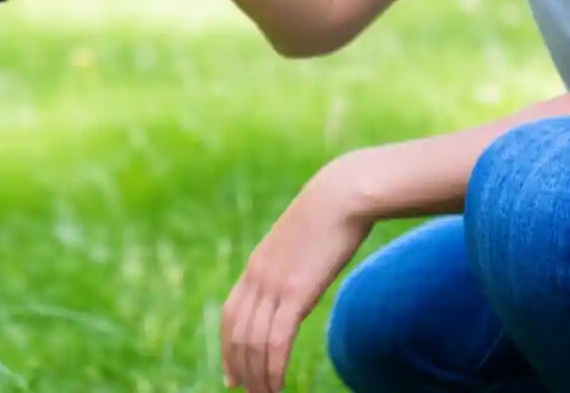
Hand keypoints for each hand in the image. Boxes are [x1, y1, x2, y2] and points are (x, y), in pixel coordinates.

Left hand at [220, 161, 373, 391]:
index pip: (230, 315)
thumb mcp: (301, 244)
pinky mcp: (295, 292)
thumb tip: (299, 276)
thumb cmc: (330, 216)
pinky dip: (273, 367)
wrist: (341, 195)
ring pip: (253, 342)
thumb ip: (292, 265)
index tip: (231, 373)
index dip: (227, 347)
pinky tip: (278, 385)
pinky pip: (276, 339)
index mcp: (256, 266)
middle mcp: (257, 277)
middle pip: (237, 333)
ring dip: (256, 375)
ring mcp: (274, 284)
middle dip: (239, 368)